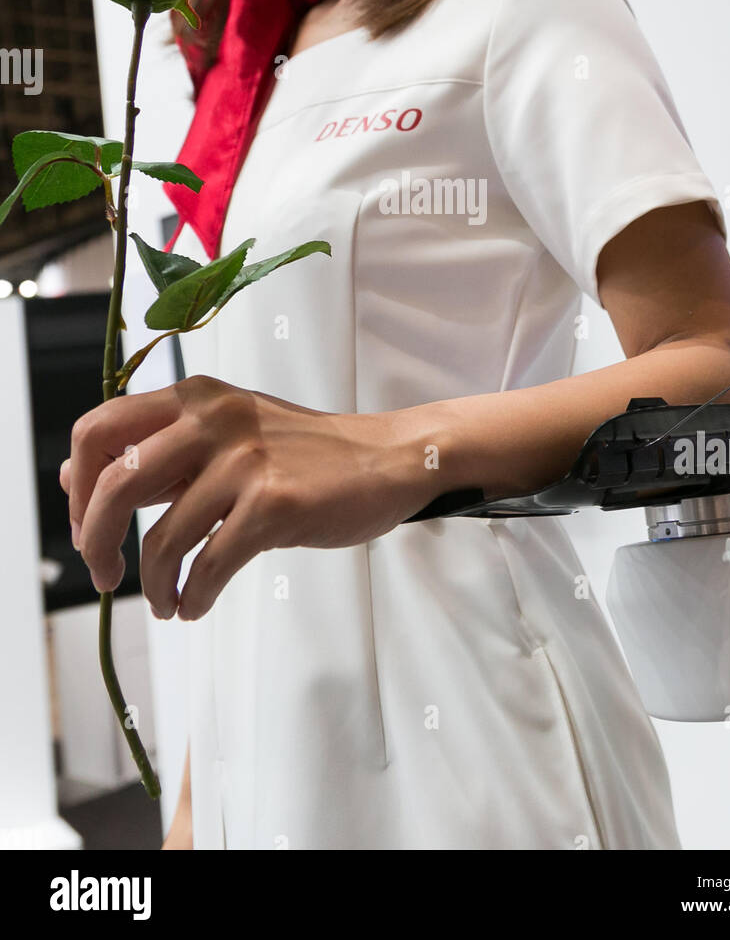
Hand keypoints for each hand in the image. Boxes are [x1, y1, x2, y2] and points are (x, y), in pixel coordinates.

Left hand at [58, 375, 441, 620]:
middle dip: (97, 542)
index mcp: (194, 397)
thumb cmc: (302, 454)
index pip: (99, 430)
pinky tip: (196, 604)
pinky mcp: (275, 502)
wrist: (385, 460)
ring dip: (154, 585)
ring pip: (162, 538)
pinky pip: (210, 565)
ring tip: (167, 601)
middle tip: (106, 576)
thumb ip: (156, 454)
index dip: (78, 489)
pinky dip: (194, 596)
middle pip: (115, 483)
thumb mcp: (224, 436)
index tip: (87, 529)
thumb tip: (74, 478)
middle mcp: (214, 418)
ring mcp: (245, 459)